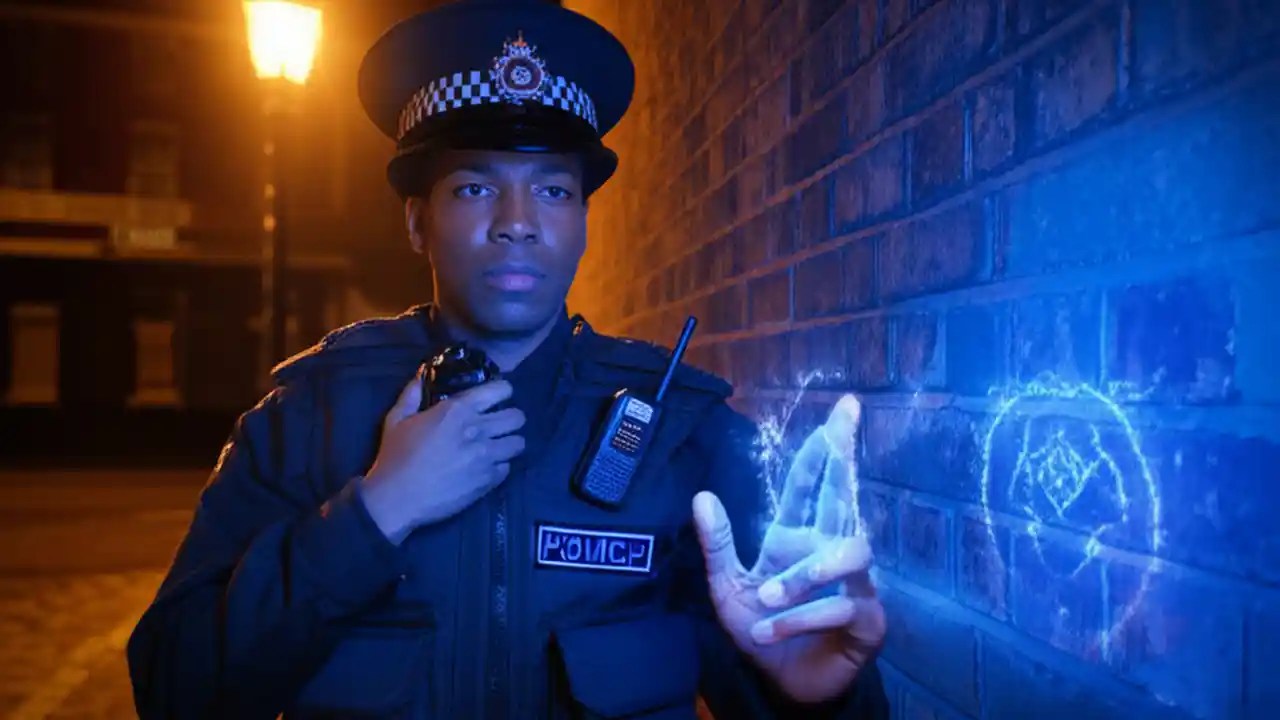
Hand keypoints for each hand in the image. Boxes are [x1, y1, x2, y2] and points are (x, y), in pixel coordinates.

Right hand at [360, 376, 524, 543]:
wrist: (397, 499)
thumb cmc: (395, 457)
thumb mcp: (396, 419)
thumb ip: (411, 395)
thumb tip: (420, 376)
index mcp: (458, 410)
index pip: (501, 390)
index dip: (503, 391)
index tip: (497, 397)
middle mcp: (479, 430)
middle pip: (518, 417)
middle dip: (510, 418)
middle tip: (498, 424)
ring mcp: (486, 457)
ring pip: (519, 443)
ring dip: (509, 443)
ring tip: (497, 447)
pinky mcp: (488, 481)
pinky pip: (508, 467)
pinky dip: (500, 466)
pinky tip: (486, 468)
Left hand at [693, 394, 886, 703]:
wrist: (781, 684)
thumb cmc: (761, 630)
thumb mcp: (727, 588)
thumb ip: (718, 544)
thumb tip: (702, 495)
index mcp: (797, 538)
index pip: (812, 484)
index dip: (825, 447)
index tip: (842, 409)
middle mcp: (829, 552)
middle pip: (844, 496)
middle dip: (844, 457)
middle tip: (842, 425)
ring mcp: (854, 583)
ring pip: (846, 553)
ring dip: (803, 574)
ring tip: (767, 598)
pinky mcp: (865, 619)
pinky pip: (840, 605)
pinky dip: (799, 619)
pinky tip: (768, 632)